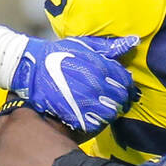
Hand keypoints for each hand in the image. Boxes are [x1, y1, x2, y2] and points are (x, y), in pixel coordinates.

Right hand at [10, 35, 138, 133]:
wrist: (31, 67)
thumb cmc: (58, 53)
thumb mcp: (84, 44)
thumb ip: (109, 46)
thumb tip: (134, 41)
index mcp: (100, 67)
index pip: (126, 81)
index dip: (127, 86)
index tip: (123, 87)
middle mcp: (95, 84)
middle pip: (120, 99)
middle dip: (121, 100)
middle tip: (114, 100)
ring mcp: (84, 100)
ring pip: (110, 113)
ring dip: (110, 112)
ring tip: (104, 108)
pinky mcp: (72, 113)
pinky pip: (94, 124)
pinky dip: (96, 122)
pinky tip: (92, 116)